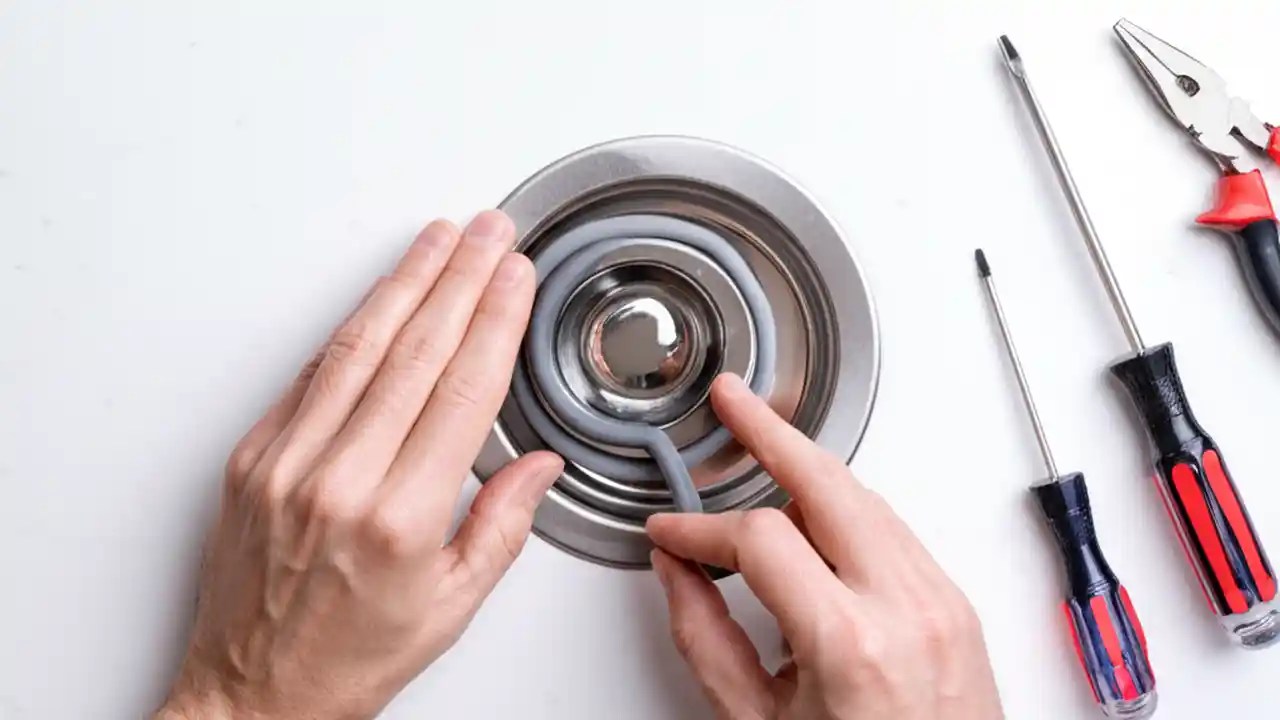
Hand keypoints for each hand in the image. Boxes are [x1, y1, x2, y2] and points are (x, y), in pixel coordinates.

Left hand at [157, 211, 563, 719]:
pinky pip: (309, 375)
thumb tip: (538, 465)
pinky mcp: (251, 458)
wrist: (251, 696)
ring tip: (437, 242)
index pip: (462, 391)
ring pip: (356, 348)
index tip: (516, 277)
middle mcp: (338, 480)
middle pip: (413, 351)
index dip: (494, 321)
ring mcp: (285, 462)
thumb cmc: (347, 661)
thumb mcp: (450, 607)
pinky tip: (379, 299)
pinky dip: (350, 328)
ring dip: (402, 284)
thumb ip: (501, 526)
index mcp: (399, 519)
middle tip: (488, 233)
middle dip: (458, 279)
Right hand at [647, 375, 1002, 719]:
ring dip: (808, 469)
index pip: (758, 539)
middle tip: (732, 401)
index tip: (668, 530)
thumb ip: (705, 639)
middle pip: (829, 482)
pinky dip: (845, 510)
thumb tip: (677, 572)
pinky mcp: (957, 605)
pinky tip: (811, 510)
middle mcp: (908, 607)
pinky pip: (893, 531)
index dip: (700, 527)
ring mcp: (943, 601)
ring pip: (866, 498)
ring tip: (764, 444)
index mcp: (851, 642)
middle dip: (770, 432)